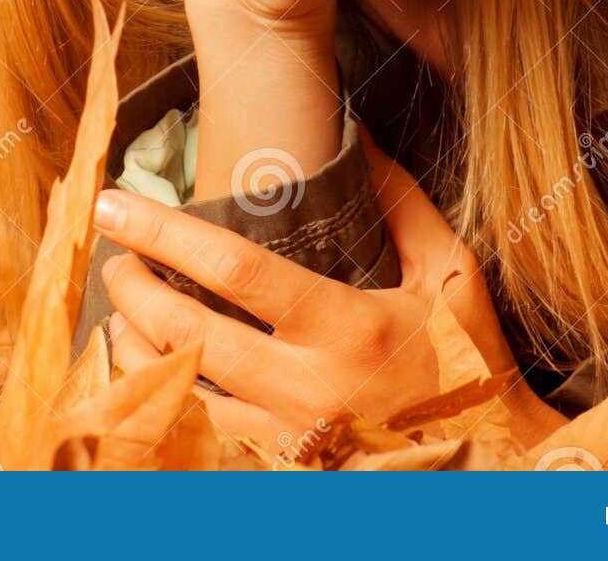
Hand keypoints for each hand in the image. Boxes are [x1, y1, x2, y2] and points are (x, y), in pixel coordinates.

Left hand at [94, 125, 569, 454]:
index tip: (117, 201)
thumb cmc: (471, 361)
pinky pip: (199, 437)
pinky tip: (148, 369)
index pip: (236, 271)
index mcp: (347, 329)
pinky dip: (164, 398)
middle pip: (188, 333)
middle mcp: (307, 389)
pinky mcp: (281, 473)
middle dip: (133, 286)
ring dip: (133, 347)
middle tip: (111, 251)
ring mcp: (288, 440)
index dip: (167, 230)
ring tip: (118, 308)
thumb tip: (354, 134)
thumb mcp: (451, 272)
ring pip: (179, 394)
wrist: (495, 466)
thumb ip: (399, 200)